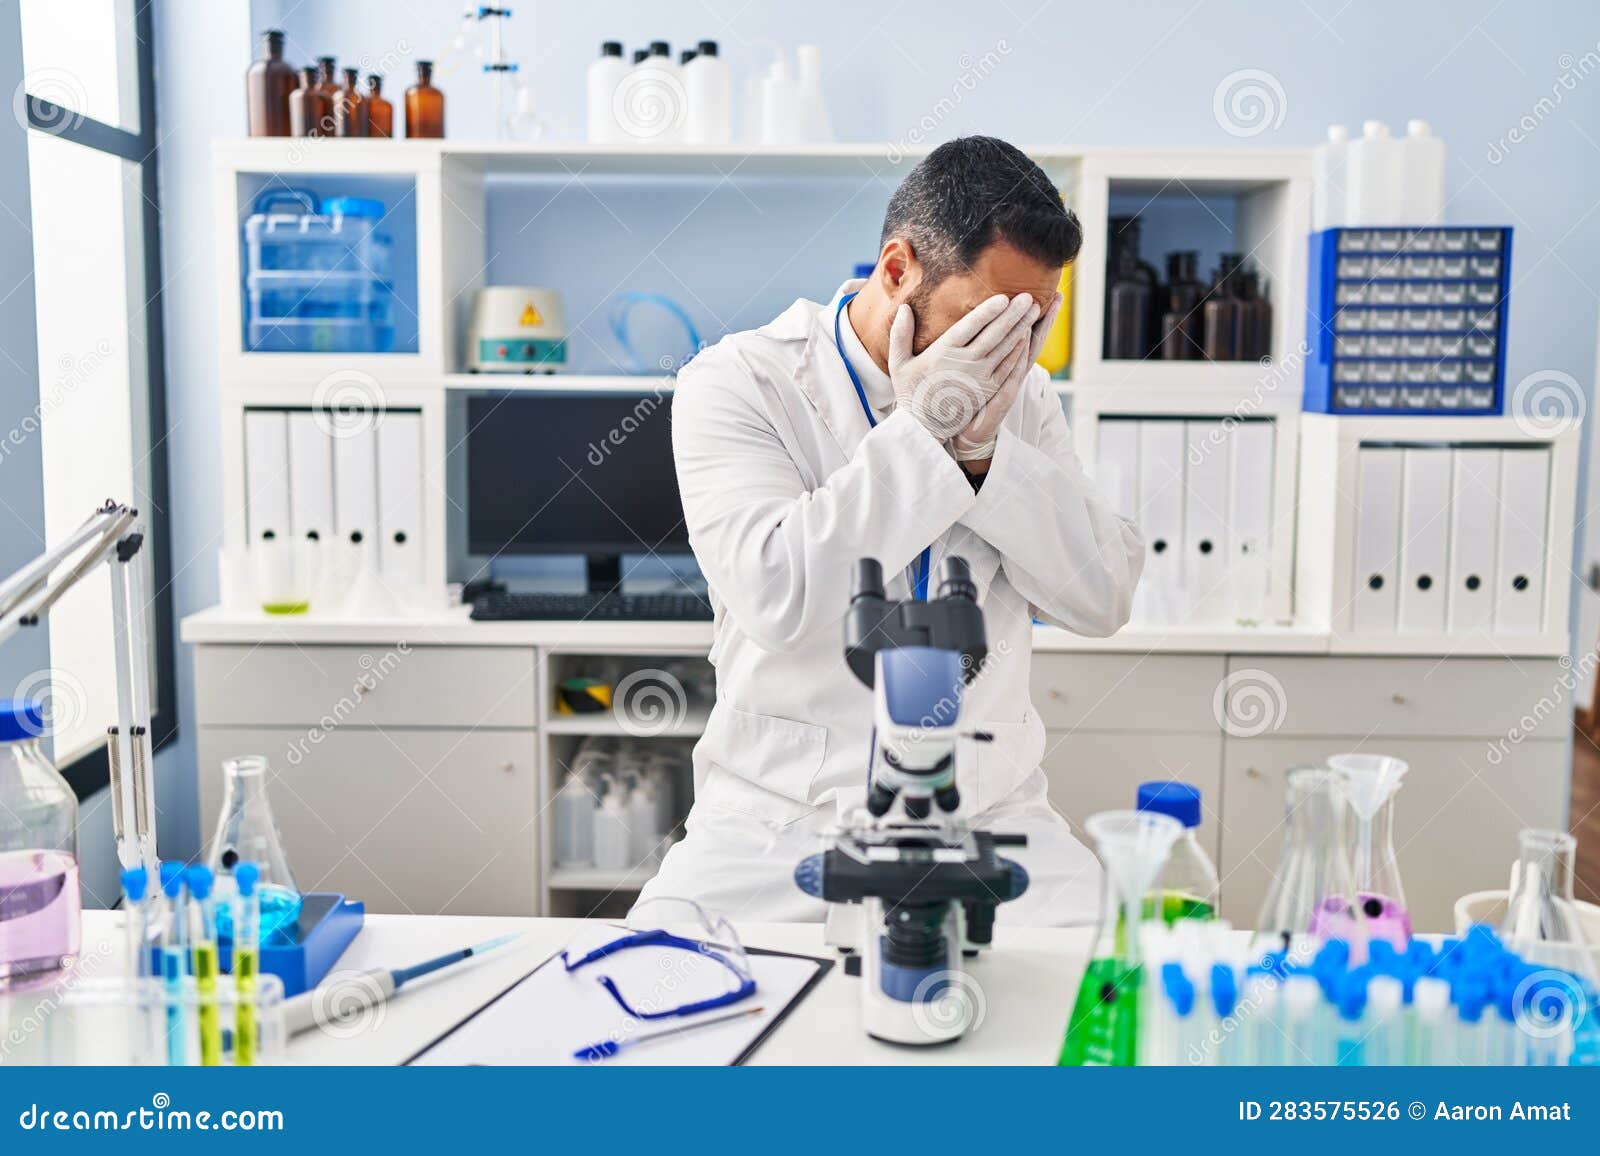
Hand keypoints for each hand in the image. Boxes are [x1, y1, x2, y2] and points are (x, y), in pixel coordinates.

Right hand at [887, 293, 1037, 439]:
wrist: (923, 428)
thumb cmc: (911, 392)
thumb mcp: (899, 363)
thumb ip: (900, 335)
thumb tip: (904, 308)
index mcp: (943, 352)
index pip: (970, 326)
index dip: (988, 311)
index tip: (1003, 297)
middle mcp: (964, 363)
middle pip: (993, 334)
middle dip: (1012, 314)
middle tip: (1027, 297)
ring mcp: (979, 377)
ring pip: (1005, 348)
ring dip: (1020, 327)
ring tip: (1033, 310)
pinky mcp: (988, 390)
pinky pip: (1007, 366)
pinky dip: (1018, 350)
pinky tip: (1026, 335)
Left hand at [951, 292, 1058, 461]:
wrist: (967, 437)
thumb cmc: (968, 404)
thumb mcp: (974, 374)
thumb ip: (976, 351)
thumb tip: (971, 325)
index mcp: (1005, 364)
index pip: (1023, 335)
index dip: (1034, 316)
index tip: (1044, 294)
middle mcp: (1012, 372)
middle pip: (1032, 340)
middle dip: (1045, 318)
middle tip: (1057, 295)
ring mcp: (1009, 384)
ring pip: (1026, 353)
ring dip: (1036, 331)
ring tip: (1044, 307)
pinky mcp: (1001, 397)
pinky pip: (1012, 373)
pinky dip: (1019, 357)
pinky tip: (1023, 338)